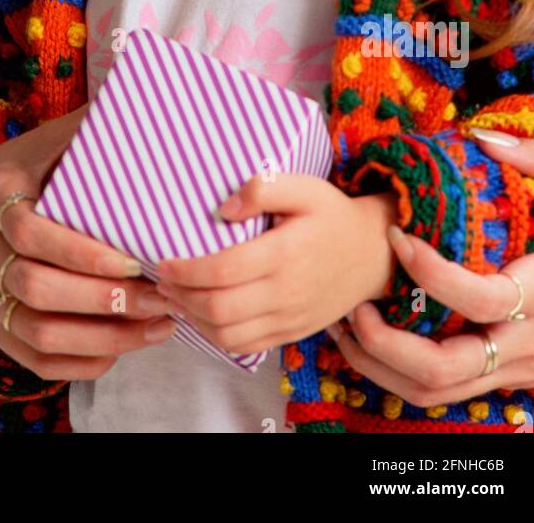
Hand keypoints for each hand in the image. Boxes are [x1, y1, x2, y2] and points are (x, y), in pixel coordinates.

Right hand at [0, 105, 175, 380]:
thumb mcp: (21, 149)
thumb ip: (74, 133)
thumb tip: (133, 105)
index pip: (31, 232)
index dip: (83, 252)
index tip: (133, 257)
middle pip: (36, 289)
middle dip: (104, 301)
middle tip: (160, 297)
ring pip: (38, 332)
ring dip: (102, 336)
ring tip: (154, 326)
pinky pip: (31, 359)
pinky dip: (78, 362)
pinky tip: (117, 349)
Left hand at [151, 172, 397, 353]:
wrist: (372, 256)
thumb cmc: (332, 216)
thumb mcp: (305, 187)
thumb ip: (263, 189)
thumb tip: (224, 209)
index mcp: (284, 254)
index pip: (221, 272)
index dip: (185, 271)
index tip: (163, 262)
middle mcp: (285, 293)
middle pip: (218, 309)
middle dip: (181, 297)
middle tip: (161, 281)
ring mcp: (289, 319)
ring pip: (227, 335)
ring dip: (193, 320)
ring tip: (176, 298)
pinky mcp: (291, 333)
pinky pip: (246, 346)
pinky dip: (215, 336)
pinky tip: (202, 316)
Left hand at [327, 132, 533, 406]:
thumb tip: (484, 140)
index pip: (481, 300)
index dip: (432, 273)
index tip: (397, 236)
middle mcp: (530, 342)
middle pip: (446, 367)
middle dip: (384, 342)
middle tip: (352, 303)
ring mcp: (517, 368)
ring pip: (437, 391)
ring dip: (380, 364)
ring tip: (344, 323)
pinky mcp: (508, 376)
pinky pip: (446, 391)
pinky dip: (398, 371)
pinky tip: (371, 336)